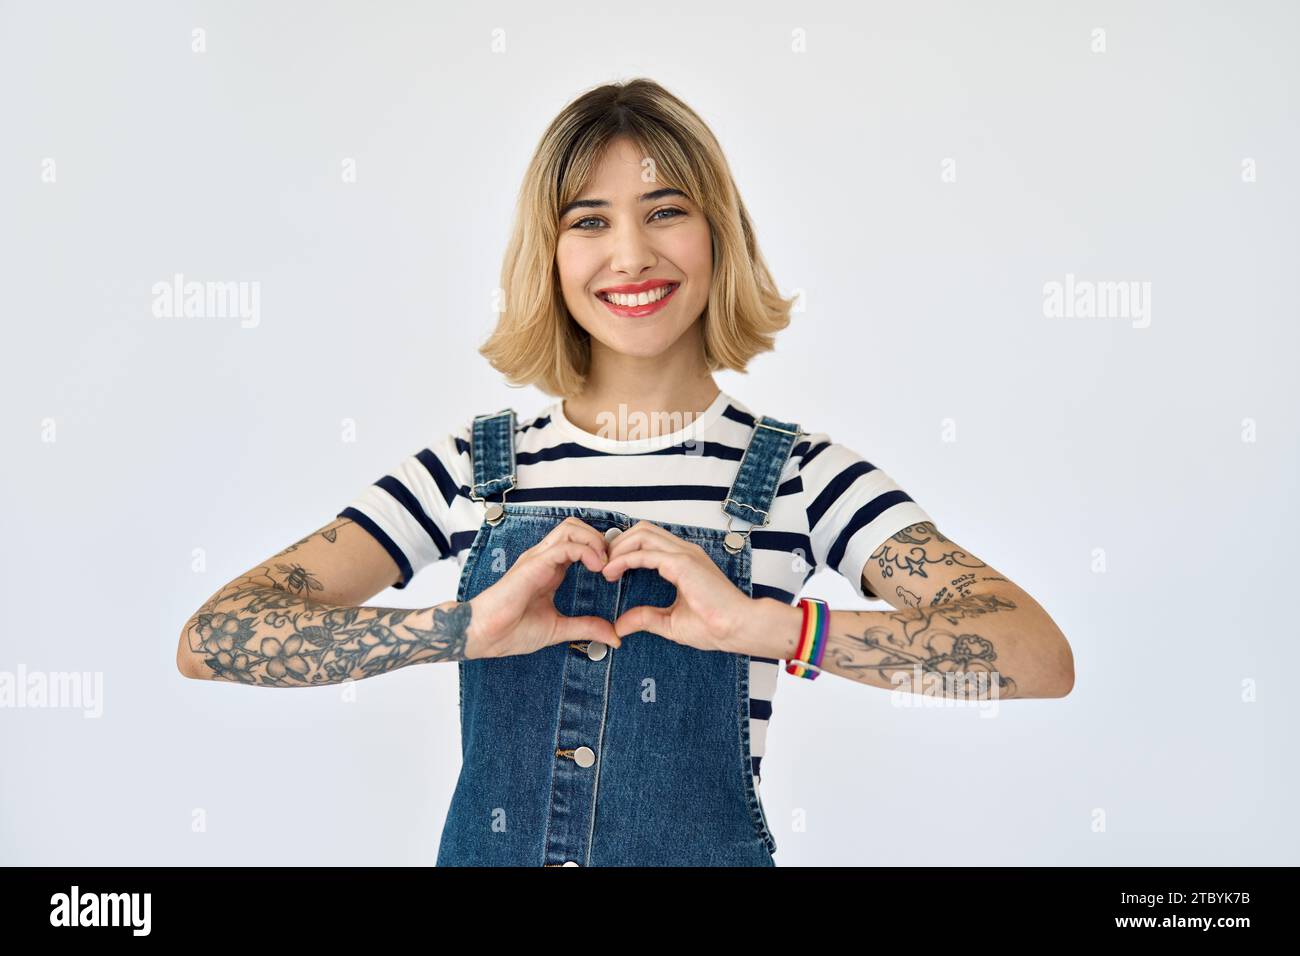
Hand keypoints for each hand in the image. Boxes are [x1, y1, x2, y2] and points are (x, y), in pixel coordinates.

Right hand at [465, 517, 621, 658]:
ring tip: (604, 563)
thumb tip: (614, 636)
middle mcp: (544, 559)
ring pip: (571, 529)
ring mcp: (537, 559)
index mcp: (550, 570)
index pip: (579, 543)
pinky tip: (596, 567)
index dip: (600, 550)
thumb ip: (586, 627)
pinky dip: (586, 551)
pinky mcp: (533, 564)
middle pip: (576, 527)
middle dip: (600, 539)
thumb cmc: (510, 630)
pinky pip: (564, 546)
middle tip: (612, 562)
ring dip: (594, 540)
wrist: (484, 636)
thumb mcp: (559, 629)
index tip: (614, 571)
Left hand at [600, 520, 757, 652]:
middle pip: (641, 530)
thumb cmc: (715, 626)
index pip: (648, 540)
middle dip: (617, 543)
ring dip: (618, 547)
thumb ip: (645, 618)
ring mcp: (684, 554)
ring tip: (605, 568)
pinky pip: (645, 553)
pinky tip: (612, 572)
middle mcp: (684, 551)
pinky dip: (624, 559)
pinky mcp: (682, 563)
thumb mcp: (670, 623)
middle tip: (602, 565)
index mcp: (684, 561)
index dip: (625, 549)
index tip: (609, 569)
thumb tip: (620, 625)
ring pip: (641, 533)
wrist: (738, 628)